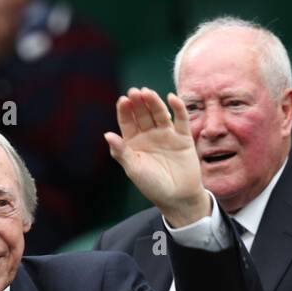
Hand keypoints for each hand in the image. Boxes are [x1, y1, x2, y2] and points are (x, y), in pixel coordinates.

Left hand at [105, 88, 209, 226]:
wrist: (178, 198)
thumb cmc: (153, 186)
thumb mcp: (134, 169)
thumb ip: (121, 152)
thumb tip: (107, 135)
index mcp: (134, 142)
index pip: (127, 121)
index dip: (125, 110)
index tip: (123, 100)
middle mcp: (149, 135)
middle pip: (143, 114)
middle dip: (139, 103)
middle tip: (135, 92)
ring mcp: (167, 135)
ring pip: (159, 114)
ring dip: (154, 102)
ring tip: (148, 93)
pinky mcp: (183, 138)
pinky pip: (181, 120)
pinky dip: (178, 108)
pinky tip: (172, 98)